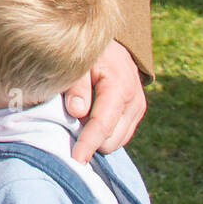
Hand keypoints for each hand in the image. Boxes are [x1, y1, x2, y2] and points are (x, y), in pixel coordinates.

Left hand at [65, 40, 145, 162]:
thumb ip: (76, 85)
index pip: (103, 124)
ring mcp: (137, 109)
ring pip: (117, 141)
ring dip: (97, 140)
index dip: (88, 143)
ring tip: (75, 128)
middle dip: (90, 142)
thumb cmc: (89, 51)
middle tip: (65, 134)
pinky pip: (120, 135)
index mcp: (119, 87)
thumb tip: (76, 112)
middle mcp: (134, 101)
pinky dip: (104, 135)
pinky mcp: (135, 113)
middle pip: (112, 139)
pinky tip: (86, 125)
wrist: (111, 44)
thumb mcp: (79, 61)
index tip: (76, 159)